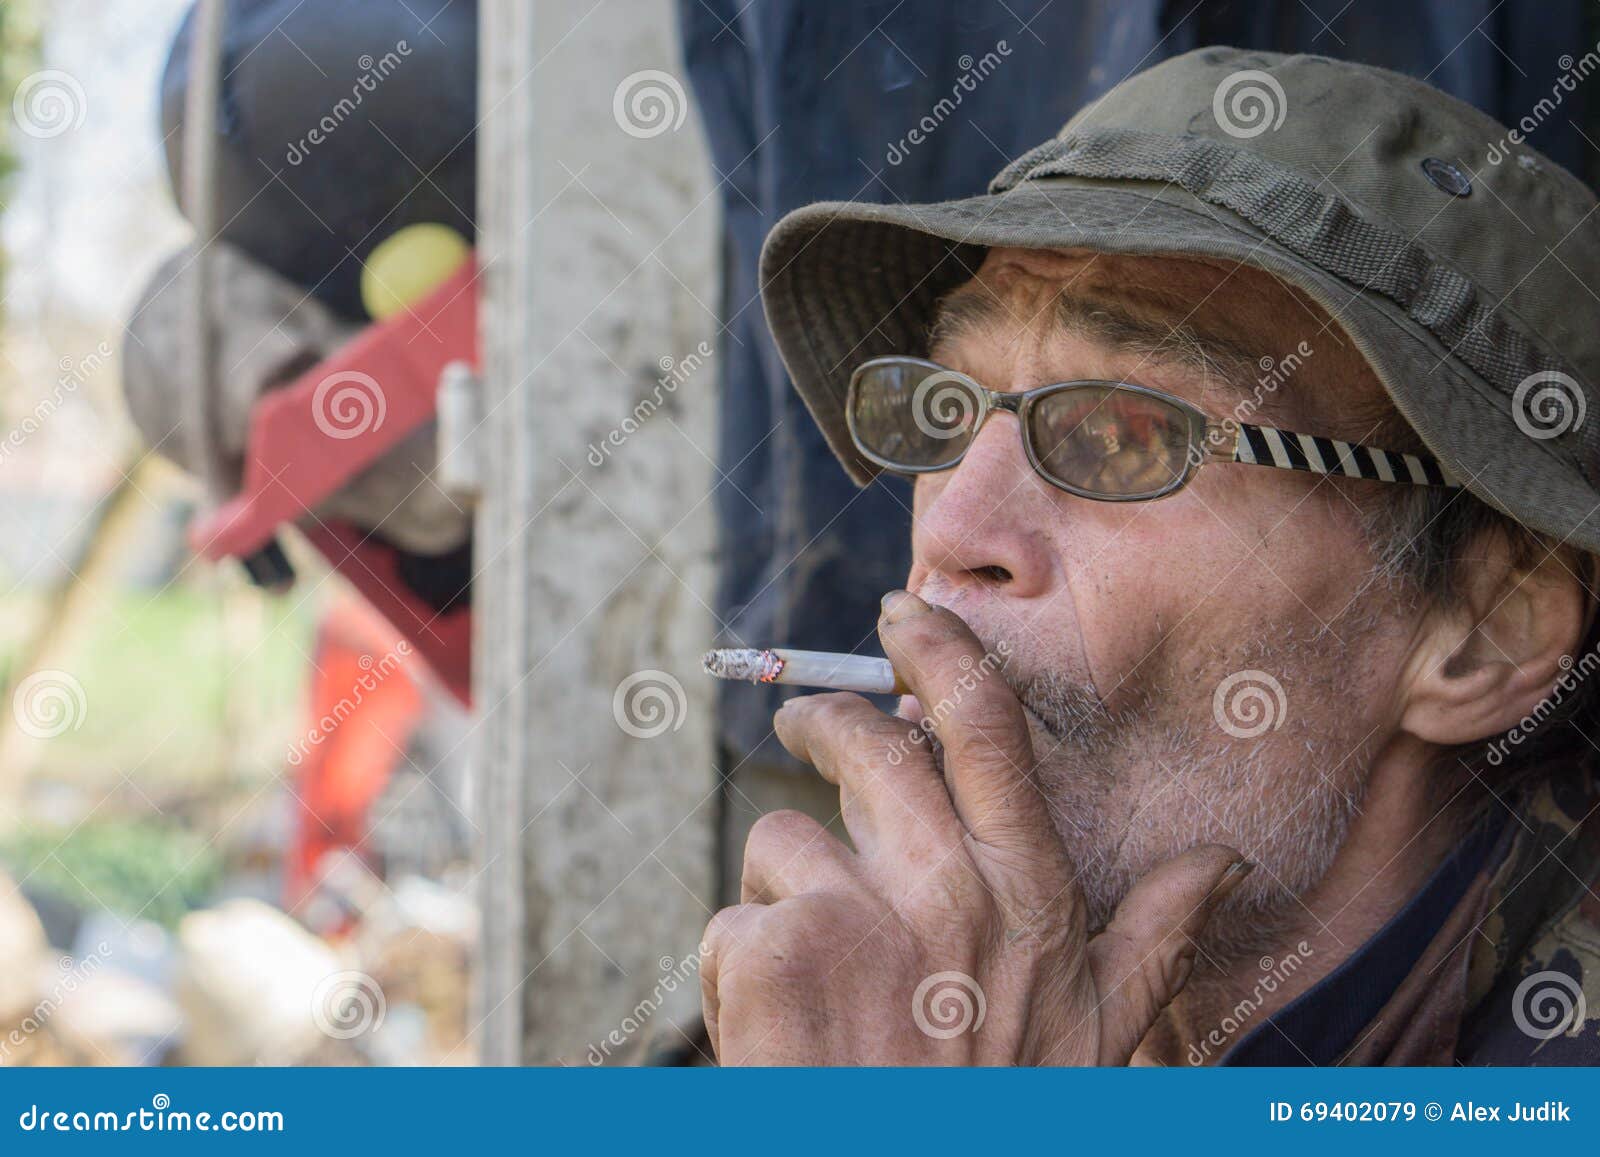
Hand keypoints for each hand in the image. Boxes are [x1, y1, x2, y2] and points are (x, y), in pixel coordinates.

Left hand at [700, 590, 1248, 1064]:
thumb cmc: (1007, 1109)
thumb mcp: (1105, 1030)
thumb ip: (1158, 934)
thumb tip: (1223, 863)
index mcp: (1024, 890)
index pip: (986, 727)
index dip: (939, 650)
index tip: (900, 615)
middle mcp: (944, 884)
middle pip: (864, 742)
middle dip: (823, 721)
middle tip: (801, 728)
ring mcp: (853, 912)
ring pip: (783, 839)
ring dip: (784, 893)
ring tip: (815, 975)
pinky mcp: (773, 950)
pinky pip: (733, 920)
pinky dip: (741, 971)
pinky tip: (777, 1030)